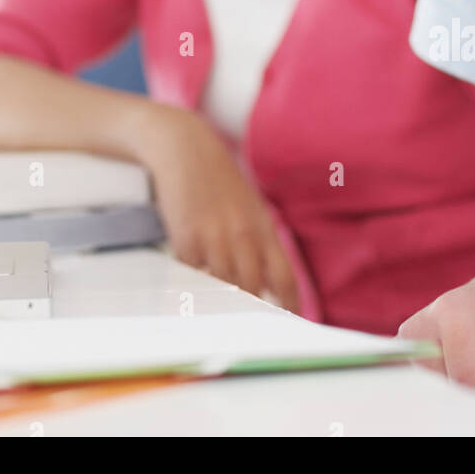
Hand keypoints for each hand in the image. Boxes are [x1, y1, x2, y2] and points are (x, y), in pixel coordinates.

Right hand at [139, 106, 301, 312]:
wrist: (185, 149)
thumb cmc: (219, 181)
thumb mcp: (249, 208)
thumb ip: (259, 244)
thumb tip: (267, 286)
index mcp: (264, 228)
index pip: (284, 279)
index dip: (289, 307)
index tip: (288, 323)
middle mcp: (242, 236)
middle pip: (252, 291)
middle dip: (250, 311)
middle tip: (245, 324)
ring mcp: (214, 239)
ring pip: (222, 288)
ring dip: (220, 299)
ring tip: (216, 307)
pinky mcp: (186, 241)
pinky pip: (193, 276)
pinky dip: (193, 281)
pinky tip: (190, 274)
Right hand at [398, 255, 474, 410]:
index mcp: (455, 311)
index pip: (464, 372)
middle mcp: (424, 325)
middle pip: (438, 385)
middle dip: (467, 408)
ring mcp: (409, 343)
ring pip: (426, 392)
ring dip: (454, 406)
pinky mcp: (406, 358)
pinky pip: (418, 390)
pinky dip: (442, 402)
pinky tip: (463, 405)